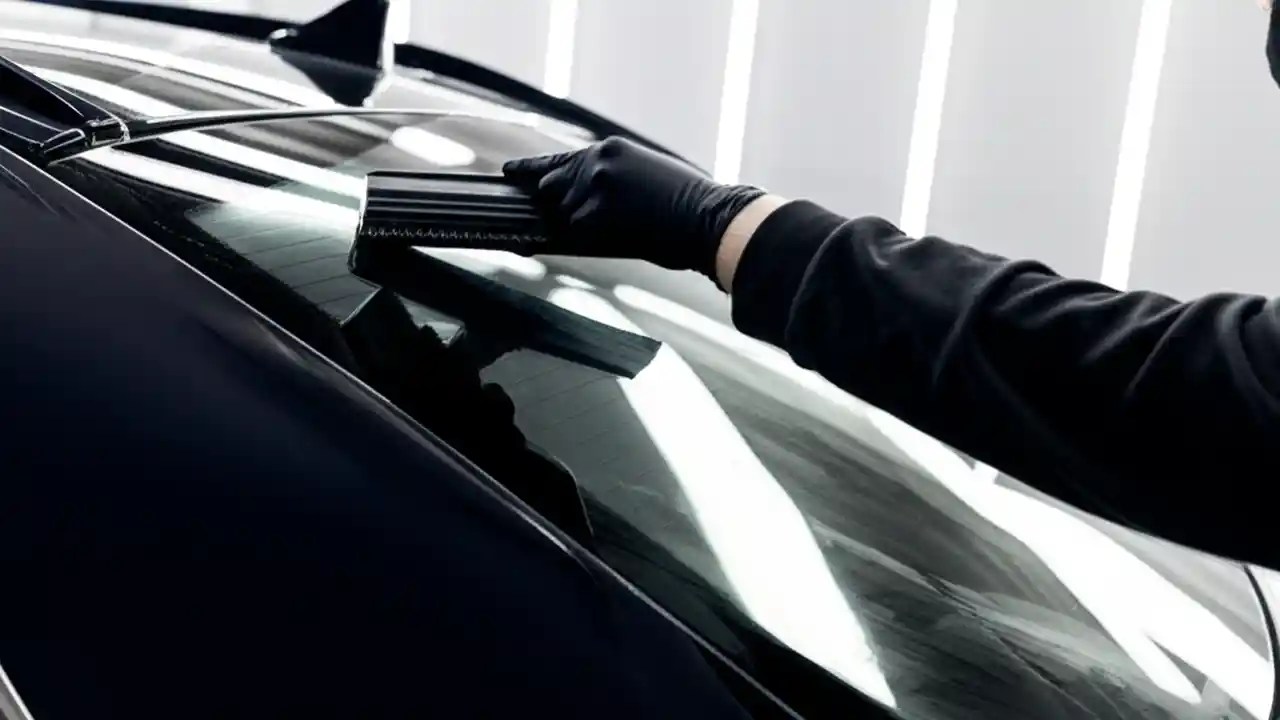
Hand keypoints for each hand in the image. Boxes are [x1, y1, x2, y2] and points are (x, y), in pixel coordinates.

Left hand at [503, 137, 763, 282]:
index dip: (532, 168)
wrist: (710, 218)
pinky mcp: (592, 215)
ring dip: (583, 227)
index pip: (560, 159)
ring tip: (623, 225)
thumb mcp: (647, 174)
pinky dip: (590, 242)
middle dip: (558, 205)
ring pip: (565, 215)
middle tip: (571, 215)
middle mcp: (595, 162)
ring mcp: (591, 188)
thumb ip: (613, 179)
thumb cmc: (691, 204)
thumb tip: (588, 200)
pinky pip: (577, 236)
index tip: (510, 172)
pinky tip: (618, 238)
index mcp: (610, 149)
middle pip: (552, 187)